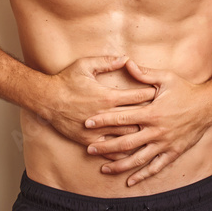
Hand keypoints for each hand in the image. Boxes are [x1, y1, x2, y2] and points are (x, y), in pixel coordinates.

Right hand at [39, 55, 154, 154]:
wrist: (46, 100)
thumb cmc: (66, 80)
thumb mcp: (86, 65)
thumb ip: (108, 61)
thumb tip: (127, 58)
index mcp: (107, 96)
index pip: (138, 97)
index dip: (152, 94)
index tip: (162, 93)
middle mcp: (105, 115)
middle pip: (137, 118)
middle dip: (151, 116)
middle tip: (165, 115)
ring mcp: (97, 130)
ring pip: (127, 137)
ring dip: (141, 135)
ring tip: (154, 135)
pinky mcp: (89, 142)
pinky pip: (110, 150)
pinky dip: (123, 151)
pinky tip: (133, 152)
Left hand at [84, 59, 211, 186]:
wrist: (208, 106)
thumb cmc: (186, 90)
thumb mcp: (166, 78)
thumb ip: (144, 74)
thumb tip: (126, 62)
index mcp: (152, 113)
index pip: (122, 118)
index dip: (103, 121)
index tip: (88, 123)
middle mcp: (157, 131)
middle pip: (126, 142)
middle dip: (106, 146)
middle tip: (89, 148)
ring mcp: (165, 144)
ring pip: (138, 159)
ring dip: (120, 165)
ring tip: (104, 169)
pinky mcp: (173, 152)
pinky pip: (155, 167)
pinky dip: (142, 175)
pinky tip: (130, 181)